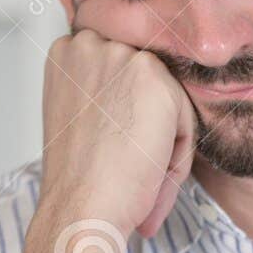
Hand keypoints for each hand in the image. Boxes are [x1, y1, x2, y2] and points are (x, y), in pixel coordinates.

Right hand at [23, 30, 195, 252]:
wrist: (81, 210)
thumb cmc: (81, 178)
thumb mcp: (80, 115)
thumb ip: (104, 89)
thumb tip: (144, 91)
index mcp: (67, 51)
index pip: (122, 70)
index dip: (129, 112)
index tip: (122, 144)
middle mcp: (90, 42)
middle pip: (146, 82)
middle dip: (148, 124)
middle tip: (129, 165)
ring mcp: (120, 55)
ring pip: (168, 98)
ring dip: (164, 139)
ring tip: (139, 173)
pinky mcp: (151, 75)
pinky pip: (185, 114)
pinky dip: (177, 151)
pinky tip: (150, 171)